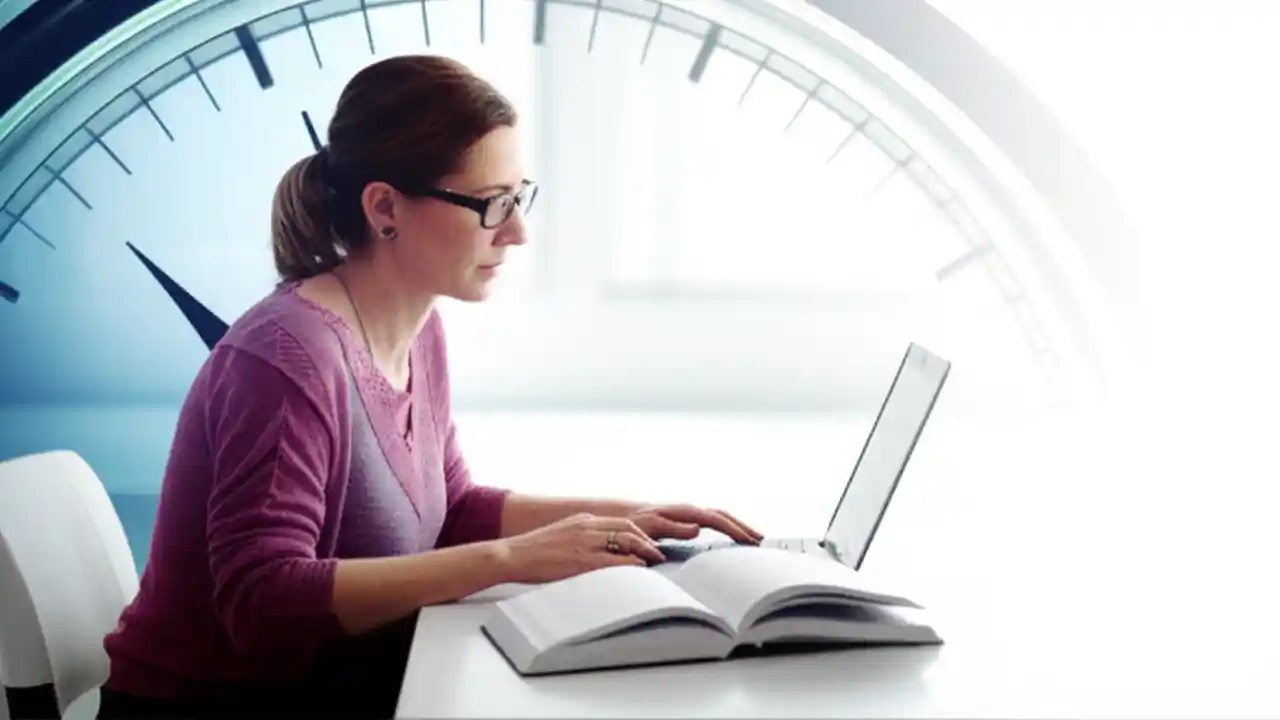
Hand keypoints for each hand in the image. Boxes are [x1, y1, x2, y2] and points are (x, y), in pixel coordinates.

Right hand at [497, 513, 666, 583]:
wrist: (513, 555)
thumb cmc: (535, 550)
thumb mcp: (563, 534)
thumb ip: (582, 537)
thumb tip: (601, 549)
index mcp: (583, 519)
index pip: (621, 522)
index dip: (640, 534)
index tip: (649, 544)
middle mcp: (587, 527)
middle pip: (628, 529)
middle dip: (647, 542)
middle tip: (658, 554)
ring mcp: (585, 543)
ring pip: (626, 542)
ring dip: (644, 552)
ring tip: (653, 563)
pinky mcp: (582, 561)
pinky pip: (614, 561)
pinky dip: (631, 565)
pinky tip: (639, 571)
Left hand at [627, 504, 763, 544]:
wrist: (618, 517)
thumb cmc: (632, 524)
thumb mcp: (651, 527)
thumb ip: (673, 529)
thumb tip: (698, 529)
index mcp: (684, 512)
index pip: (716, 519)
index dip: (735, 530)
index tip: (750, 540)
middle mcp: (688, 511)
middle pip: (722, 515)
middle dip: (742, 526)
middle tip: (760, 540)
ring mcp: (686, 514)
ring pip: (718, 517)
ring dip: (736, 526)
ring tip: (752, 538)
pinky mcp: (683, 520)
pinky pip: (711, 521)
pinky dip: (725, 527)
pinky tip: (729, 537)